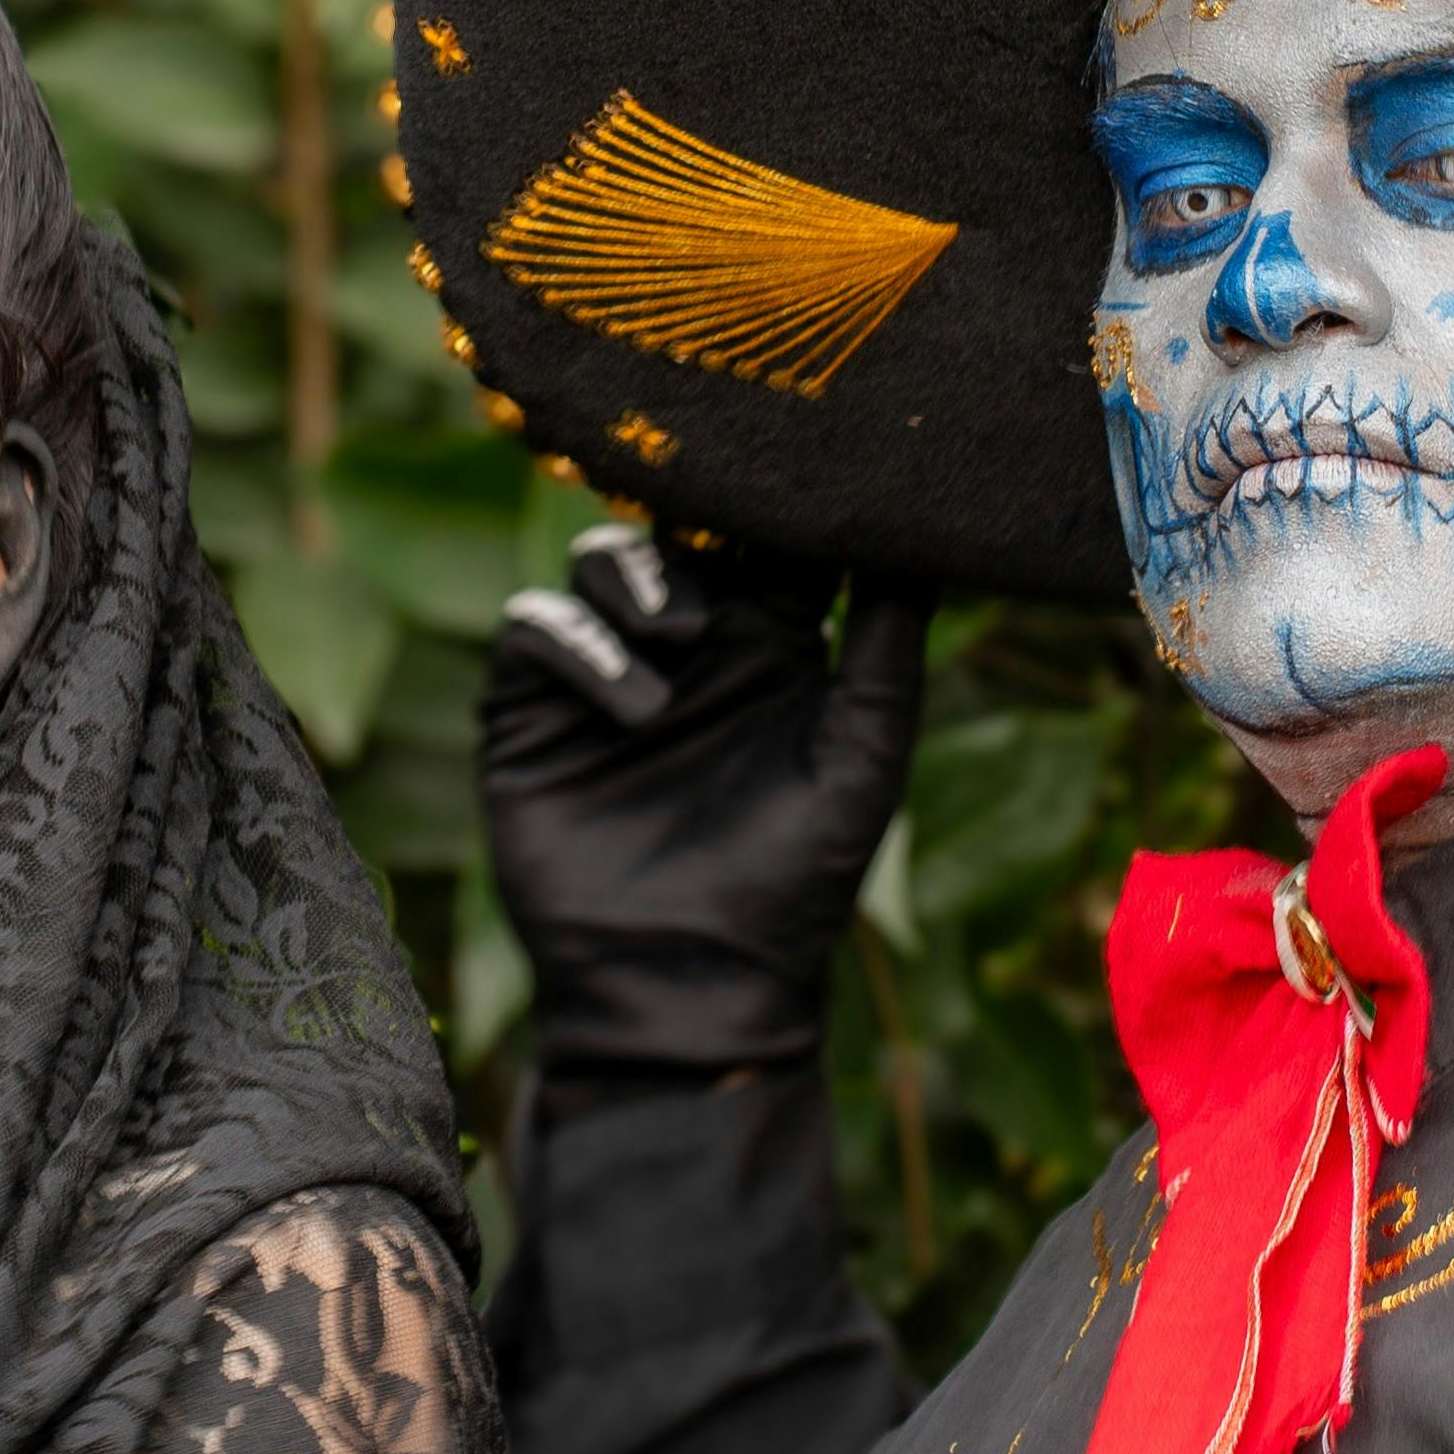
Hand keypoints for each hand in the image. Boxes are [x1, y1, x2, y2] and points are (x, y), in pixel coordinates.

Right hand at [480, 534, 929, 1078]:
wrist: (693, 982)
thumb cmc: (796, 881)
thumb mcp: (862, 757)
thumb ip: (887, 648)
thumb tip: (919, 540)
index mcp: (771, 647)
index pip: (765, 540)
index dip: (774, 504)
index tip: (794, 471)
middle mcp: (687, 648)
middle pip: (672, 527)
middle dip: (687, 506)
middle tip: (712, 505)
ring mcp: (607, 675)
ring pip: (598, 560)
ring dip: (635, 574)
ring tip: (683, 635)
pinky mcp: (534, 714)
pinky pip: (535, 628)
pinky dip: (580, 642)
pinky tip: (638, 702)